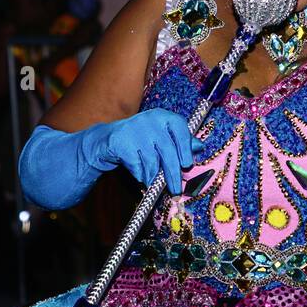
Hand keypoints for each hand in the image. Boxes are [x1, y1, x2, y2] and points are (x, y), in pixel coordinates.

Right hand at [84, 108, 202, 195]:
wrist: (107, 140)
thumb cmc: (141, 140)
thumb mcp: (161, 137)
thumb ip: (180, 141)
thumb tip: (199, 146)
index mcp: (164, 116)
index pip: (180, 128)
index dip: (185, 147)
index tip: (187, 165)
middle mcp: (150, 119)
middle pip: (167, 150)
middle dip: (173, 173)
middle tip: (176, 190)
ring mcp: (135, 129)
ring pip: (151, 160)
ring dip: (153, 176)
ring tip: (153, 181)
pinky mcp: (121, 141)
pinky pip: (136, 165)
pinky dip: (140, 174)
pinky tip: (139, 174)